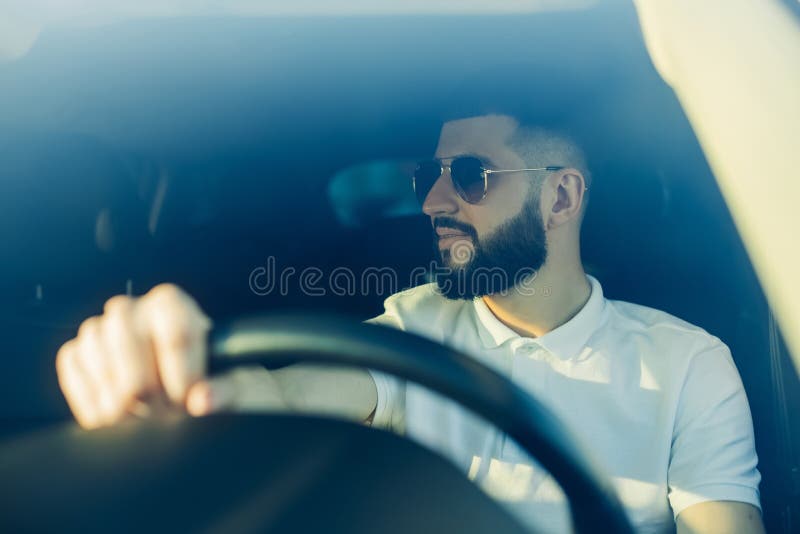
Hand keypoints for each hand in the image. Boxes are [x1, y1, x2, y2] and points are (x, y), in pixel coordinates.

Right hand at [55, 284, 288, 428]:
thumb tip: (201, 401)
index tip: (188, 402)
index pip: (175, 335)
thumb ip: (226, 391)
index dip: (182, 376)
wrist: (177, 384)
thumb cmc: (210, 379)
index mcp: (172, 304)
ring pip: (100, 364)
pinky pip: (74, 376)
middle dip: (148, 391)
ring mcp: (97, 329)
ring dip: (122, 403)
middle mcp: (130, 308)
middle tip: (165, 414)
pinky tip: (119, 416)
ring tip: (146, 417)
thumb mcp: (234, 384)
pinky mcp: (74, 354)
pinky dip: (94, 404)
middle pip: (128, 346)